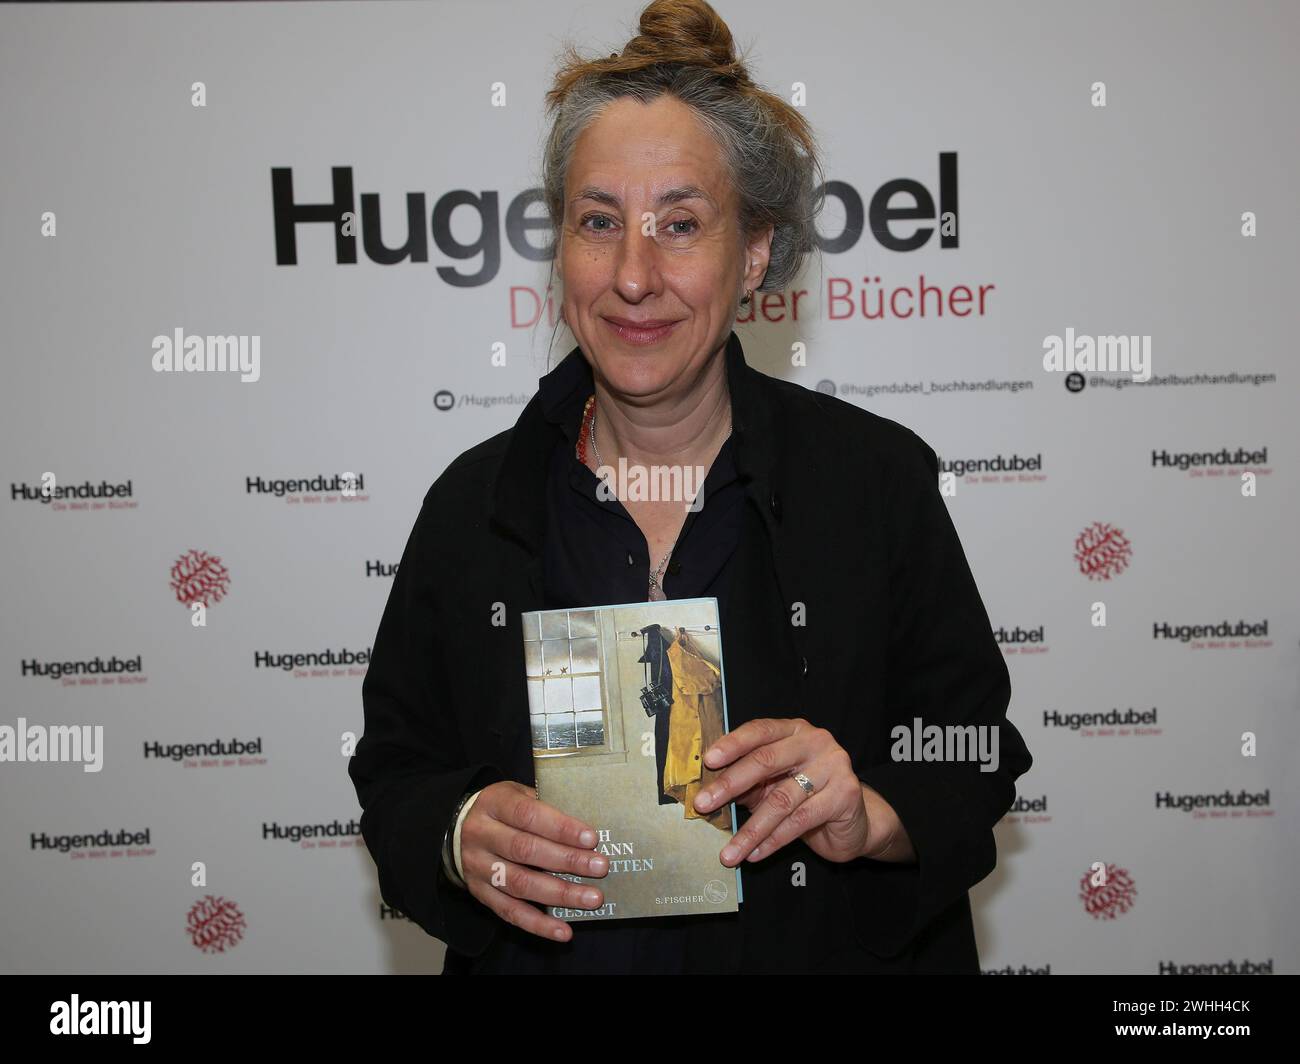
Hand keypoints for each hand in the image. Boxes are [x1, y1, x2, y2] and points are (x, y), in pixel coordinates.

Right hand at [458, 781, 608, 941]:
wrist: (460, 830)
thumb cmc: (505, 811)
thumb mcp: (520, 795)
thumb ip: (548, 806)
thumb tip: (588, 831)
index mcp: (494, 803)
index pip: (528, 814)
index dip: (560, 827)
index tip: (591, 838)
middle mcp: (481, 835)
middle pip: (525, 850)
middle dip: (567, 860)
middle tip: (600, 867)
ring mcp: (478, 867)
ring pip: (520, 884)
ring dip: (559, 894)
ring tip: (592, 898)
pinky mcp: (480, 894)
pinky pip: (510, 913)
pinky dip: (539, 924)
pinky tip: (564, 931)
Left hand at [693, 718, 911, 865]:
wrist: (856, 822)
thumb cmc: (808, 799)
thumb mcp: (774, 785)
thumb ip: (748, 783)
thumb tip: (709, 792)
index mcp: (794, 730)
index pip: (759, 730)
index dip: (732, 744)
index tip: (708, 761)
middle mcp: (816, 741)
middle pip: (766, 760)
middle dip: (730, 784)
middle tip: (703, 804)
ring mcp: (834, 766)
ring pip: (781, 799)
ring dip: (750, 829)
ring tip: (729, 852)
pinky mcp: (845, 794)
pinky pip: (800, 821)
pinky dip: (773, 841)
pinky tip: (755, 854)